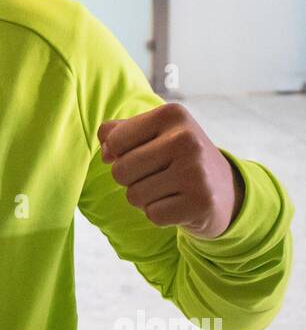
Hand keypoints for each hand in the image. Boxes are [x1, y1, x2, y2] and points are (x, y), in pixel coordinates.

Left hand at [97, 102, 245, 239]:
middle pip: (120, 171)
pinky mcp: (201, 201)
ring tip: (169, 190)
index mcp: (172, 114)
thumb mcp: (154, 134)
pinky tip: (179, 204)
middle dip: (131, 180)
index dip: (120, 155)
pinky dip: (160, 215)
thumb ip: (119, 132)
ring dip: (145, 199)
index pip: (114, 141)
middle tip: (158, 176)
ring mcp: (196, 170)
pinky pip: (153, 215)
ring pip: (134, 196)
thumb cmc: (178, 158)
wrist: (225, 190)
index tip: (145, 155)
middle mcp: (186, 138)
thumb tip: (105, 150)